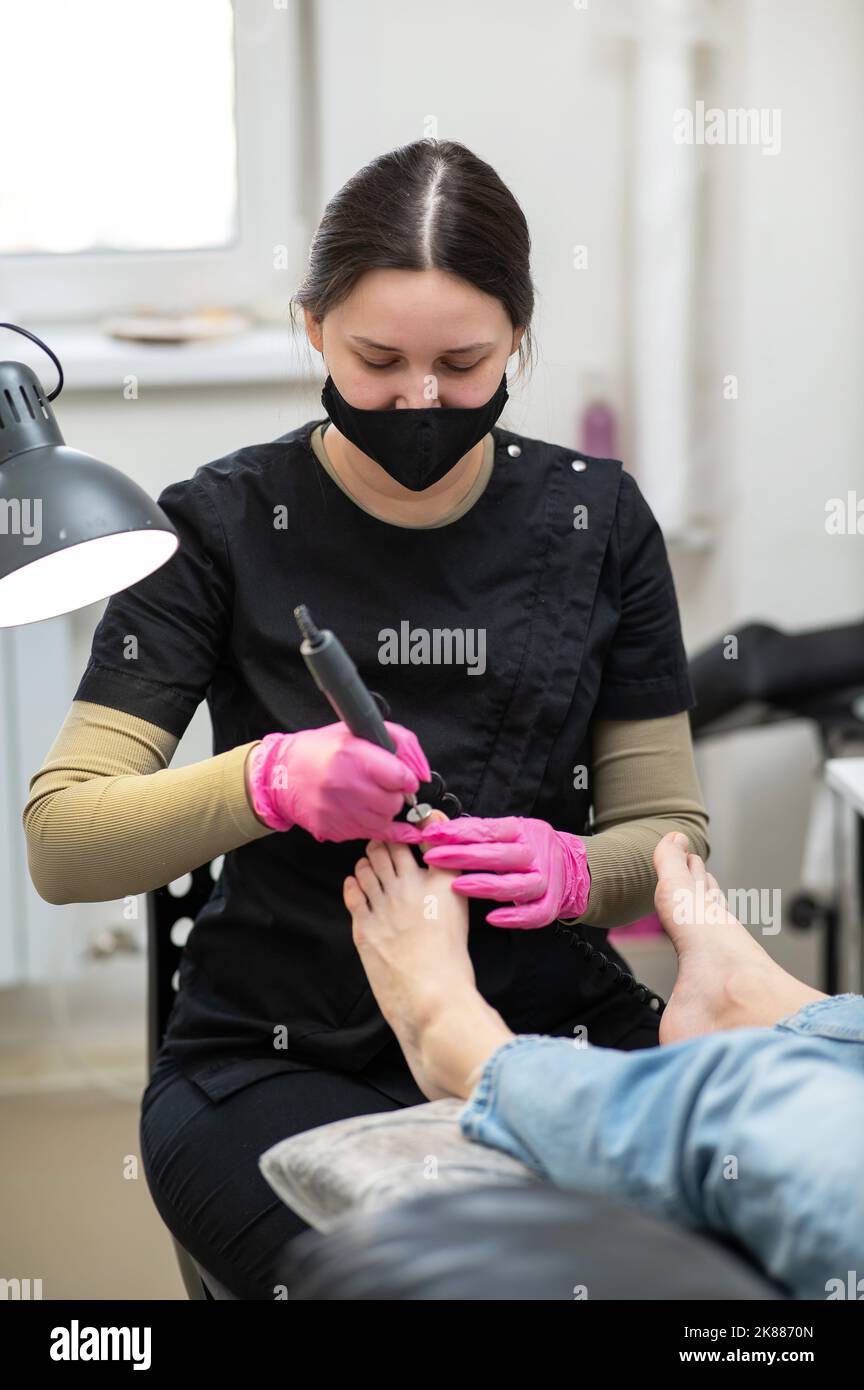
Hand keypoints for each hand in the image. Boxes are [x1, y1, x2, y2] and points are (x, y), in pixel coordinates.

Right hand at [245, 720, 430, 841]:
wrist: (281, 776)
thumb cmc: (322, 750)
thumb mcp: (358, 732)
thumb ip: (400, 743)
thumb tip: (421, 773)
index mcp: (352, 755)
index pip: (399, 776)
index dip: (406, 778)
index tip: (402, 777)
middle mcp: (345, 785)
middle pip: (394, 802)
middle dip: (396, 795)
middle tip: (385, 787)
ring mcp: (338, 811)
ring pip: (385, 820)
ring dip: (387, 811)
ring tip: (373, 798)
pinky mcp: (334, 830)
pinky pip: (374, 835)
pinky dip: (390, 832)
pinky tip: (405, 830)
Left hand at [414, 815, 590, 928]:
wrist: (570, 867)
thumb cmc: (527, 848)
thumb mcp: (505, 831)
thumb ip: (475, 831)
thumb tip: (435, 826)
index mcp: (520, 831)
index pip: (488, 829)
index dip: (458, 832)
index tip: (431, 834)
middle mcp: (534, 854)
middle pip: (499, 855)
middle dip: (463, 856)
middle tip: (433, 858)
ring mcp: (544, 880)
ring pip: (517, 884)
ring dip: (486, 885)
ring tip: (456, 886)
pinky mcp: (550, 904)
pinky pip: (534, 913)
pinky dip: (515, 917)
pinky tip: (493, 918)